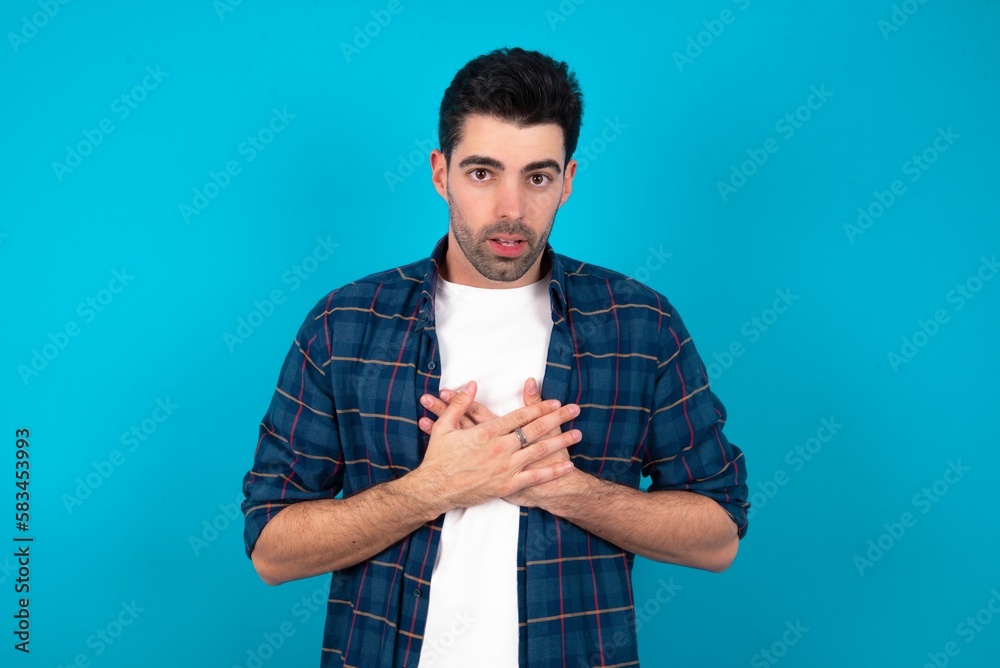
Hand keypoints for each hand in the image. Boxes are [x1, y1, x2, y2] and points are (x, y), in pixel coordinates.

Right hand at [413, 380, 580, 512]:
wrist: (434, 490)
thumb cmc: (438, 458)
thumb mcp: (444, 426)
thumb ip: (460, 404)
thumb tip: (471, 384)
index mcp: (487, 432)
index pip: (520, 416)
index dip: (539, 407)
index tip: (555, 402)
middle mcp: (500, 448)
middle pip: (535, 430)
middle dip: (557, 419)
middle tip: (574, 410)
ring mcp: (505, 468)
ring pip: (538, 451)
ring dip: (560, 442)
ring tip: (577, 434)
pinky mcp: (506, 486)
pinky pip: (534, 477)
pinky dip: (552, 471)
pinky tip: (566, 466)